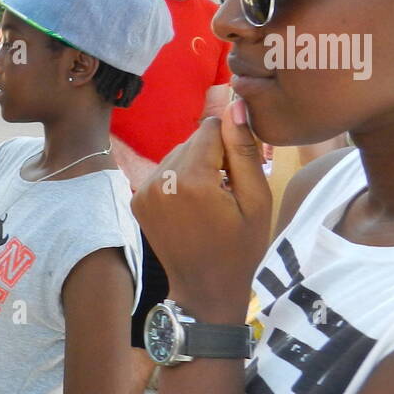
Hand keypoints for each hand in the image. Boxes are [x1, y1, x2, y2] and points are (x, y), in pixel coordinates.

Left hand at [132, 100, 271, 321]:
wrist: (205, 288)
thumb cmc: (241, 247)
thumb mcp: (256, 199)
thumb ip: (244, 149)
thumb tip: (235, 104)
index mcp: (191, 179)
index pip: (212, 126)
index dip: (231, 145)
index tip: (238, 174)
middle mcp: (160, 179)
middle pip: (193, 139)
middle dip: (214, 155)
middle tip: (227, 191)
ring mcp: (144, 190)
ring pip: (178, 153)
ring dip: (197, 166)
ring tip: (211, 200)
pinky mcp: (138, 199)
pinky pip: (164, 170)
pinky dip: (180, 179)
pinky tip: (193, 205)